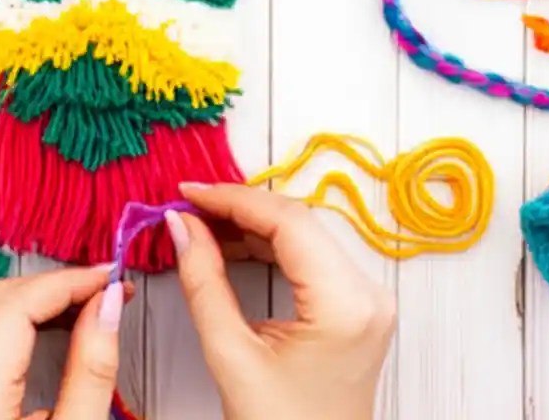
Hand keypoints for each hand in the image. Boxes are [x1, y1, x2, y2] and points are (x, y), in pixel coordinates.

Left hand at [0, 266, 131, 419]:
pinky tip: (58, 323)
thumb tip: (109, 306)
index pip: (19, 305)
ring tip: (90, 304)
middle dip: (58, 284)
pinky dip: (21, 317)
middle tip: (107, 289)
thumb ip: (92, 368)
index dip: (70, 282)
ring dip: (40, 297)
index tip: (111, 279)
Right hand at [167, 183, 395, 419]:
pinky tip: (231, 246)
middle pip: (299, 223)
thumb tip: (180, 226)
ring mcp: (367, 300)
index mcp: (345, 304)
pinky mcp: (356, 307)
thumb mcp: (231, 354)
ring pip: (304, 236)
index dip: (232, 198)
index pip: (287, 222)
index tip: (187, 193)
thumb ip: (203, 282)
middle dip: (239, 208)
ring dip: (252, 226)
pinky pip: (311, 258)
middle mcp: (367, 293)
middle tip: (187, 209)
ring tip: (200, 226)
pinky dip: (270, 248)